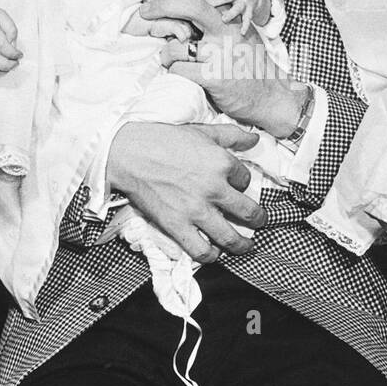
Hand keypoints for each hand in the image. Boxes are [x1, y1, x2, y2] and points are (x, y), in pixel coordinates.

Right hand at [106, 121, 266, 259]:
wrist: (127, 153)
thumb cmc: (161, 139)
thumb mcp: (201, 130)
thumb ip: (232, 135)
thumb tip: (255, 139)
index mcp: (221, 162)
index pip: (245, 179)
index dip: (243, 183)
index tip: (237, 187)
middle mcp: (214, 188)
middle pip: (248, 211)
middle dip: (258, 218)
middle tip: (259, 221)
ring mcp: (196, 210)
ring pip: (230, 237)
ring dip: (242, 244)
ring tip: (245, 245)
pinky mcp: (177, 225)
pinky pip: (201, 250)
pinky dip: (211, 255)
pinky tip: (213, 252)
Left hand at [142, 0, 297, 132]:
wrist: (271, 96)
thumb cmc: (248, 65)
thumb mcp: (237, 34)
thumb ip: (212, 21)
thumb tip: (174, 8)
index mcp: (233, 18)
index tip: (153, 1)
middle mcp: (229, 31)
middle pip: (190, 6)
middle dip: (161, 6)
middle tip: (144, 13)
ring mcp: (222, 54)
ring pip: (176, 46)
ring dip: (167, 55)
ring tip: (174, 60)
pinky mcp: (215, 77)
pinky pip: (179, 69)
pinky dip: (175, 72)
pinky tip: (184, 75)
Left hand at [210, 0, 268, 34]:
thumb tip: (205, 2)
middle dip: (218, 1)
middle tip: (210, 5)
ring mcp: (245, 2)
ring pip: (237, 8)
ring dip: (230, 14)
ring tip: (224, 19)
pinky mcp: (250, 11)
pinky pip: (248, 19)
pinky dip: (245, 26)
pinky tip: (242, 32)